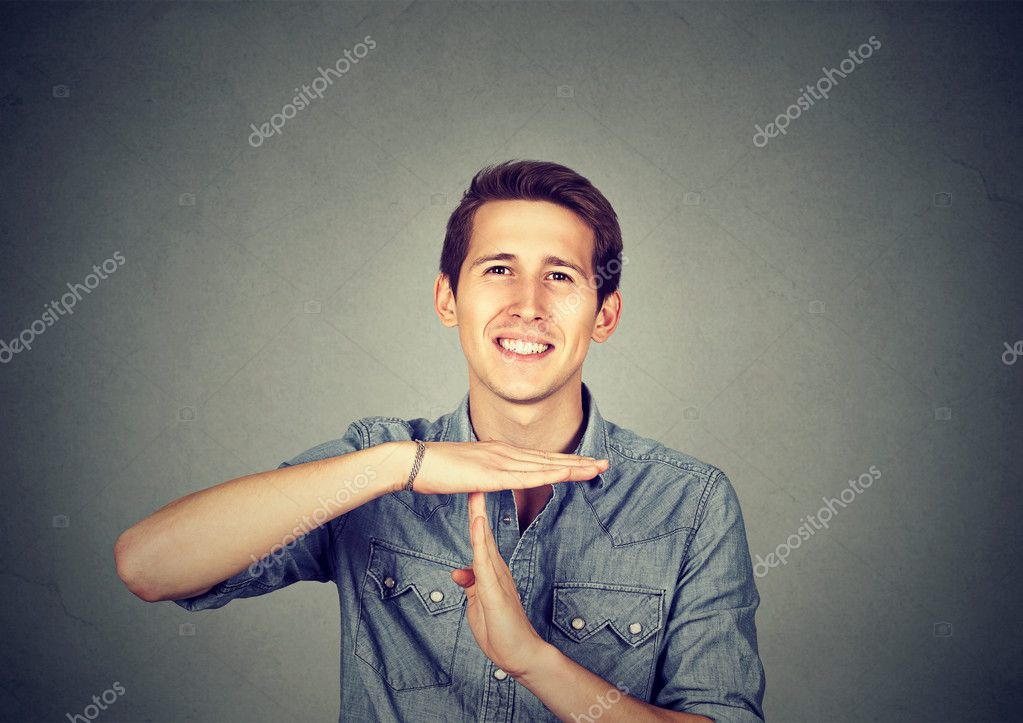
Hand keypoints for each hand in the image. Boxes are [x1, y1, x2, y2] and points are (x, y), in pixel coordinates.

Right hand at [394, 439, 607, 494]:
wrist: (414, 462)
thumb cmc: (435, 470)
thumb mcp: (466, 473)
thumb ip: (483, 476)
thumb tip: (489, 481)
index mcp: (499, 452)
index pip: (539, 458)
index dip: (565, 461)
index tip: (586, 463)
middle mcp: (504, 452)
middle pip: (549, 458)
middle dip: (578, 461)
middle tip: (605, 463)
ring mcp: (499, 461)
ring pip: (544, 465)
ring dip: (572, 467)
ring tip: (596, 469)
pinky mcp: (491, 474)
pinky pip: (526, 476)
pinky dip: (549, 474)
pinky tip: (567, 474)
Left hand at [450, 490, 549, 676]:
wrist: (521, 655)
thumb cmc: (500, 631)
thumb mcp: (478, 605)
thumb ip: (470, 585)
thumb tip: (458, 572)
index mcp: (491, 570)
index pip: (480, 535)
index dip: (474, 512)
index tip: (469, 489)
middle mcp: (496, 569)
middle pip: (483, 531)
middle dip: (478, 504)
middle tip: (473, 476)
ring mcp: (497, 578)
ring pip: (484, 541)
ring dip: (478, 516)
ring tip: (475, 490)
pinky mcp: (494, 590)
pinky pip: (485, 562)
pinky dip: (480, 541)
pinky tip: (478, 524)